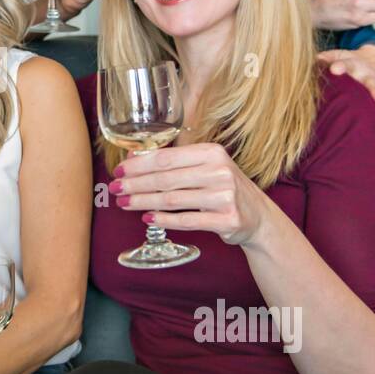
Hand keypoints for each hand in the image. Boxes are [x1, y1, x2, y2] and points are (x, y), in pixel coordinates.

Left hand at [111, 143, 272, 246]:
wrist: (259, 217)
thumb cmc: (224, 188)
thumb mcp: (205, 168)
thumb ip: (175, 163)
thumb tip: (134, 158)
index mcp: (212, 153)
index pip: (167, 158)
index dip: (139, 165)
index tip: (119, 170)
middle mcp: (220, 171)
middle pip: (166, 178)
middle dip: (135, 184)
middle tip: (115, 189)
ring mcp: (225, 196)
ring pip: (172, 199)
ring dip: (143, 202)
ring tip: (124, 203)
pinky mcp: (227, 220)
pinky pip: (188, 220)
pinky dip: (164, 220)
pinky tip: (147, 218)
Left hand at [317, 45, 374, 139]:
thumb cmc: (352, 61)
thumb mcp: (340, 55)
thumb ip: (326, 58)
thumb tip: (311, 62)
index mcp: (356, 65)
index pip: (347, 64)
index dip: (341, 66)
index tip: (334, 70)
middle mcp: (370, 77)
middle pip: (372, 83)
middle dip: (374, 89)